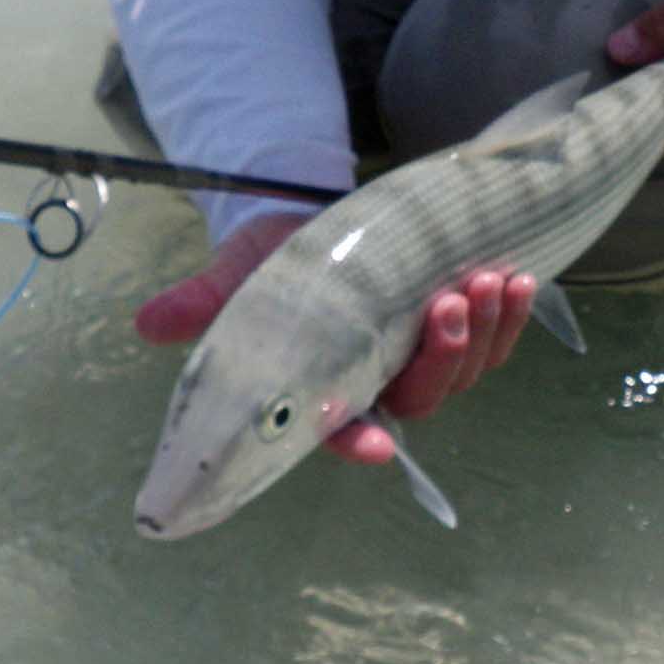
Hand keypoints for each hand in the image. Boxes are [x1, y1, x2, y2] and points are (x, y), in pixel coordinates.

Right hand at [134, 211, 535, 467]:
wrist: (313, 219)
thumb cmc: (272, 262)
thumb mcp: (234, 277)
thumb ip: (199, 303)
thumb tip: (147, 322)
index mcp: (323, 388)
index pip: (342, 429)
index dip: (359, 442)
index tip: (377, 444)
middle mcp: (378, 382)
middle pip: (422, 398)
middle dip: (443, 359)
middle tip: (449, 304)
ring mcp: (422, 355)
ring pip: (465, 369)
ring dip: (484, 331)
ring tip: (486, 281)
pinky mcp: (458, 326)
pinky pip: (494, 337)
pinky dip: (509, 314)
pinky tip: (515, 280)